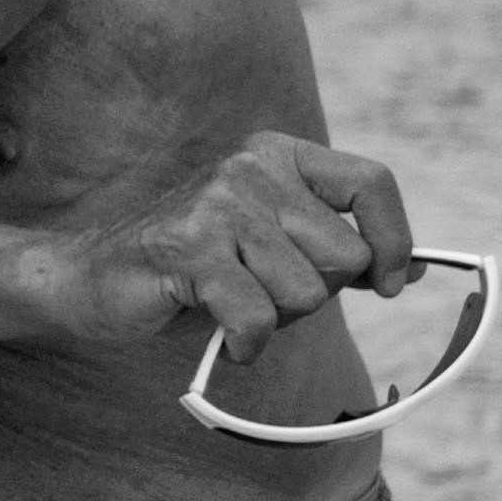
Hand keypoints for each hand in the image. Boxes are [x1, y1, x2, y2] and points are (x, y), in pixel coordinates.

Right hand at [62, 130, 412, 366]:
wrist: (91, 278)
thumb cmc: (193, 269)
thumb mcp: (272, 245)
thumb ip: (334, 246)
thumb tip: (410, 270)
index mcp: (278, 155)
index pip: (371, 184)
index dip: (394, 240)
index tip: (389, 284)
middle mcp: (252, 167)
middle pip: (345, 255)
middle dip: (318, 296)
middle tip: (265, 297)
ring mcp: (219, 205)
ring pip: (307, 293)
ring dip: (277, 321)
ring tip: (231, 306)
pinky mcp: (190, 249)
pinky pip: (260, 319)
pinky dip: (248, 345)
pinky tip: (224, 337)